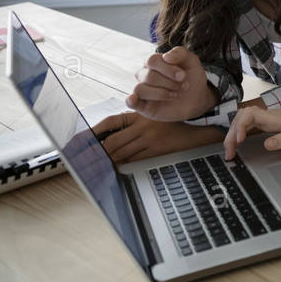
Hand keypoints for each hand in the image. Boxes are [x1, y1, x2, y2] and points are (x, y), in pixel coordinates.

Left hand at [92, 112, 223, 163]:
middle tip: (87, 161)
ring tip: (99, 167)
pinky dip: (125, 165)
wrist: (199, 130)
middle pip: (113, 141)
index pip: (110, 121)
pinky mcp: (158, 150)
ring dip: (109, 161)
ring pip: (122, 152)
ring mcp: (151, 137)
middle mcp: (144, 124)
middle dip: (99, 153)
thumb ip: (133, 125)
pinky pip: (135, 160)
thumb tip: (108, 141)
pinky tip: (119, 167)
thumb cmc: (173, 125)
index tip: (81, 141)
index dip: (94, 131)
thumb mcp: (153, 118)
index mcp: (140, 114)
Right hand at [127, 46, 216, 121]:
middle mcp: (145, 75)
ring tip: (176, 94)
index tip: (183, 76)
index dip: (167, 69)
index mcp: (154, 62)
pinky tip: (133, 99)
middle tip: (184, 86)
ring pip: (141, 89)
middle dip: (169, 82)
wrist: (198, 98)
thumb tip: (166, 57)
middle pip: (149, 76)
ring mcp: (143, 90)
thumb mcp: (191, 61)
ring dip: (162, 93)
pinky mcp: (143, 106)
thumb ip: (180, 53)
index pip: (152, 61)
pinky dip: (131, 101)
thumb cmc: (191, 77)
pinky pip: (131, 102)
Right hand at [223, 104, 280, 159]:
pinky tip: (239, 142)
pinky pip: (248, 124)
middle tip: (229, 153)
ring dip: (233, 133)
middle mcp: (267, 116)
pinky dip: (240, 132)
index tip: (238, 141)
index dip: (239, 127)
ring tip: (231, 150)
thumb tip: (266, 145)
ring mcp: (267, 118)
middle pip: (241, 119)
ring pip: (242, 120)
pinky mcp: (268, 122)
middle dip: (231, 134)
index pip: (248, 115)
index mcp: (273, 117)